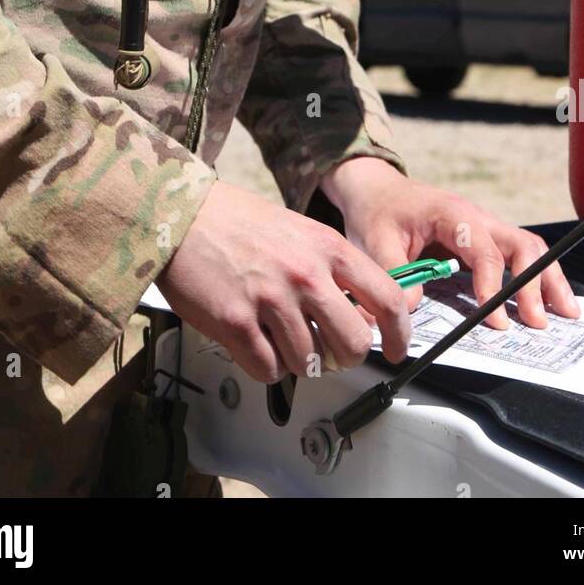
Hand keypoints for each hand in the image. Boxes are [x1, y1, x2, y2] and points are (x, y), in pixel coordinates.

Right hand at [157, 180, 411, 382]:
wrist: (182, 214)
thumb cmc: (236, 222)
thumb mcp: (299, 230)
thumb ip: (331, 268)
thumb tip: (357, 313)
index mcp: (327, 247)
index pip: (387, 298)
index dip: (400, 333)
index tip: (398, 350)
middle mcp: (305, 274)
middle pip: (354, 344)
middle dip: (343, 356)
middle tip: (327, 351)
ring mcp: (271, 299)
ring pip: (310, 362)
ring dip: (297, 360)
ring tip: (277, 336)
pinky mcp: (236, 323)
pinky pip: (269, 370)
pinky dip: (265, 365)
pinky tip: (254, 342)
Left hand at [321, 159, 581, 329]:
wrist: (377, 191)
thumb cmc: (378, 212)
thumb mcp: (375, 243)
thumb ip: (396, 274)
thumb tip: (413, 309)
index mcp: (452, 214)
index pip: (484, 251)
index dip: (493, 286)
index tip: (495, 319)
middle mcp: (476, 218)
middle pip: (520, 244)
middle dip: (533, 284)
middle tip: (537, 322)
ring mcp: (484, 227)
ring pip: (528, 248)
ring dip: (547, 280)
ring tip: (565, 313)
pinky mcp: (485, 240)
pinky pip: (519, 255)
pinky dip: (538, 276)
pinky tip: (548, 301)